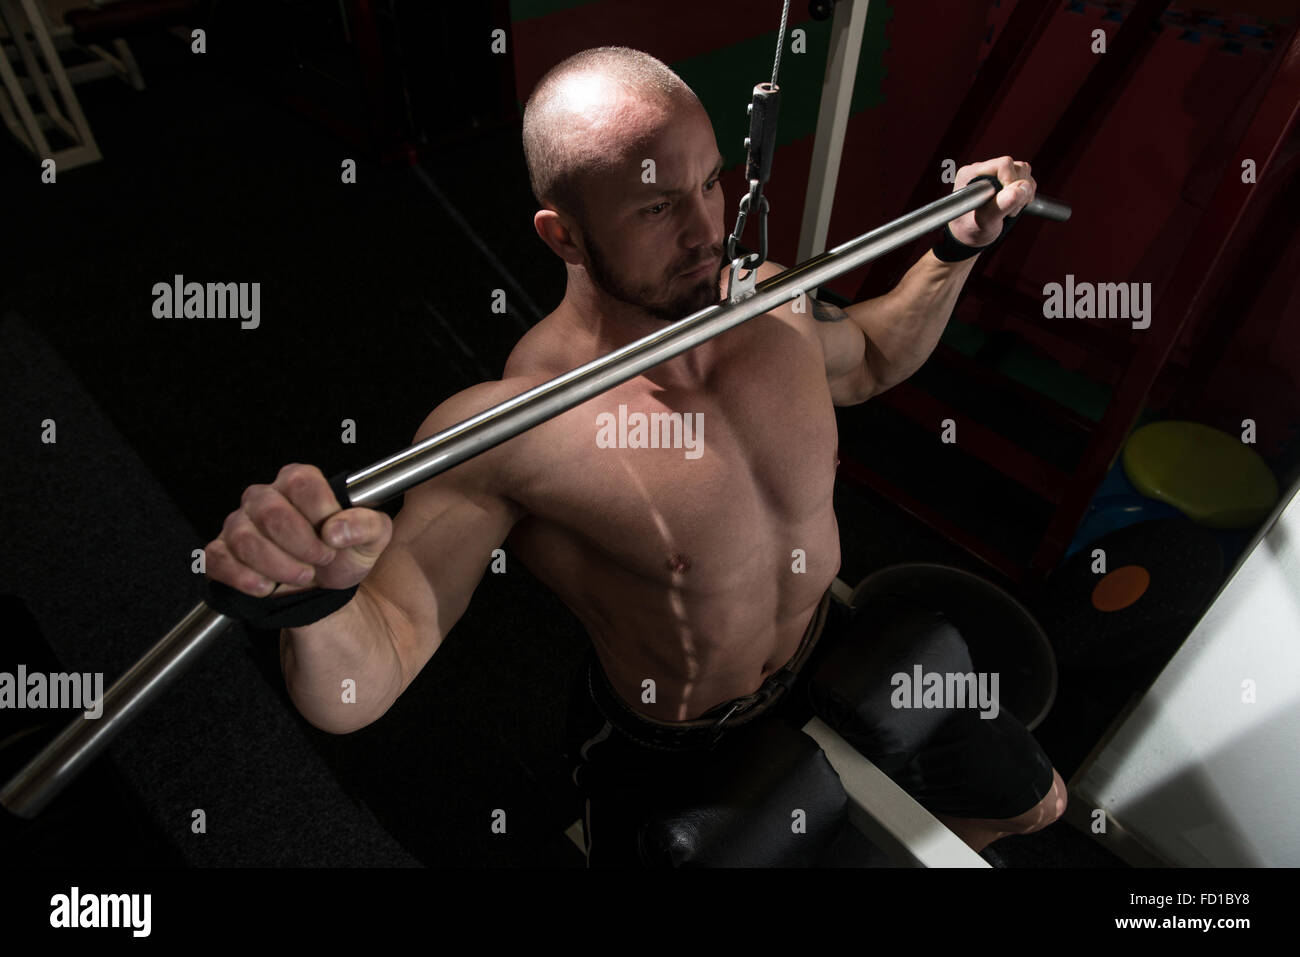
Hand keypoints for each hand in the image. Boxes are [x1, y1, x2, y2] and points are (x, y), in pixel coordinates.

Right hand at [205, 463, 392, 596]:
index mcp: (299, 482)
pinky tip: (268, 587)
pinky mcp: (222, 553)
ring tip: (303, 577)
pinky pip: (218, 559)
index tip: (334, 537)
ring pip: (245, 538)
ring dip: (279, 565)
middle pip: (271, 512)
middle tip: (322, 559)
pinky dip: (244, 578)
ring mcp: (239, 524)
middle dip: (302, 544)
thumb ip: (369, 525)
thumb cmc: (344, 555)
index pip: (301, 482)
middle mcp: (264, 497)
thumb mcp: (374, 539)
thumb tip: (336, 529)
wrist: (326, 592)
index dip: (320, 512)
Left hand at [947, 156, 1035, 247]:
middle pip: (1016, 167)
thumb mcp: (985, 221)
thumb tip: (1022, 187)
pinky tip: (1014, 206)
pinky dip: (1025, 192)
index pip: (1004, 164)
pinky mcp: (1003, 180)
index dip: (1012, 182)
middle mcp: (982, 170)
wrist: (969, 237)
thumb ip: (1002, 205)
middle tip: (1010, 210)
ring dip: (1023, 191)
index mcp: (971, 174)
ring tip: (1011, 210)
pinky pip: (1025, 178)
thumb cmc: (971, 231)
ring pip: (1023, 171)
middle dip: (1019, 188)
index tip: (1009, 203)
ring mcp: (993, 174)